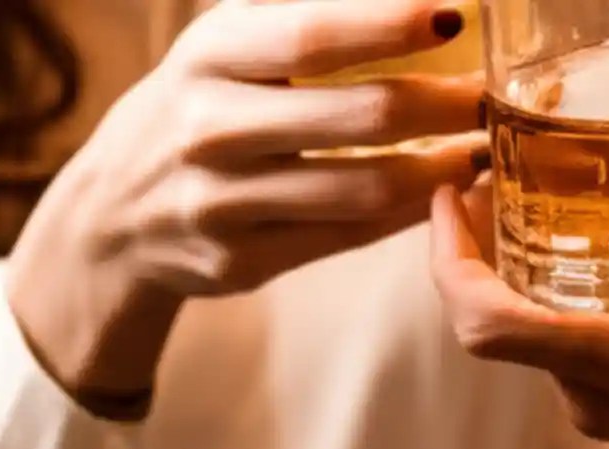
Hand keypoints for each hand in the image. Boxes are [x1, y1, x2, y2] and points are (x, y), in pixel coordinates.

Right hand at [7, 0, 485, 413]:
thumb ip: (302, 16)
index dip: (388, 24)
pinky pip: (351, 236)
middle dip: (446, 105)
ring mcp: (223, 204)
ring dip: (443, 168)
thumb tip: (412, 0)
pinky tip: (444, 194)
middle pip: (360, 117)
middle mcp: (210, 128)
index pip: (310, 35)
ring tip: (482, 148)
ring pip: (366, 188)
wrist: (114, 216)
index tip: (454, 16)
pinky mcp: (244, 262)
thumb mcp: (227, 44)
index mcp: (209, 56)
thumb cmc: (201, 107)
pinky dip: (409, 214)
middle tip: (494, 97)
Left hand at [431, 32, 608, 448]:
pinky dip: (541, 305)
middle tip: (487, 167)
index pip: (490, 326)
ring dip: (504, 276)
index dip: (449, 257)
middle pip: (491, 329)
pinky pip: (557, 362)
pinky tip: (574, 248)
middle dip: (471, 251)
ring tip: (520, 193)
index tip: (453, 187)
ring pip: (522, 347)